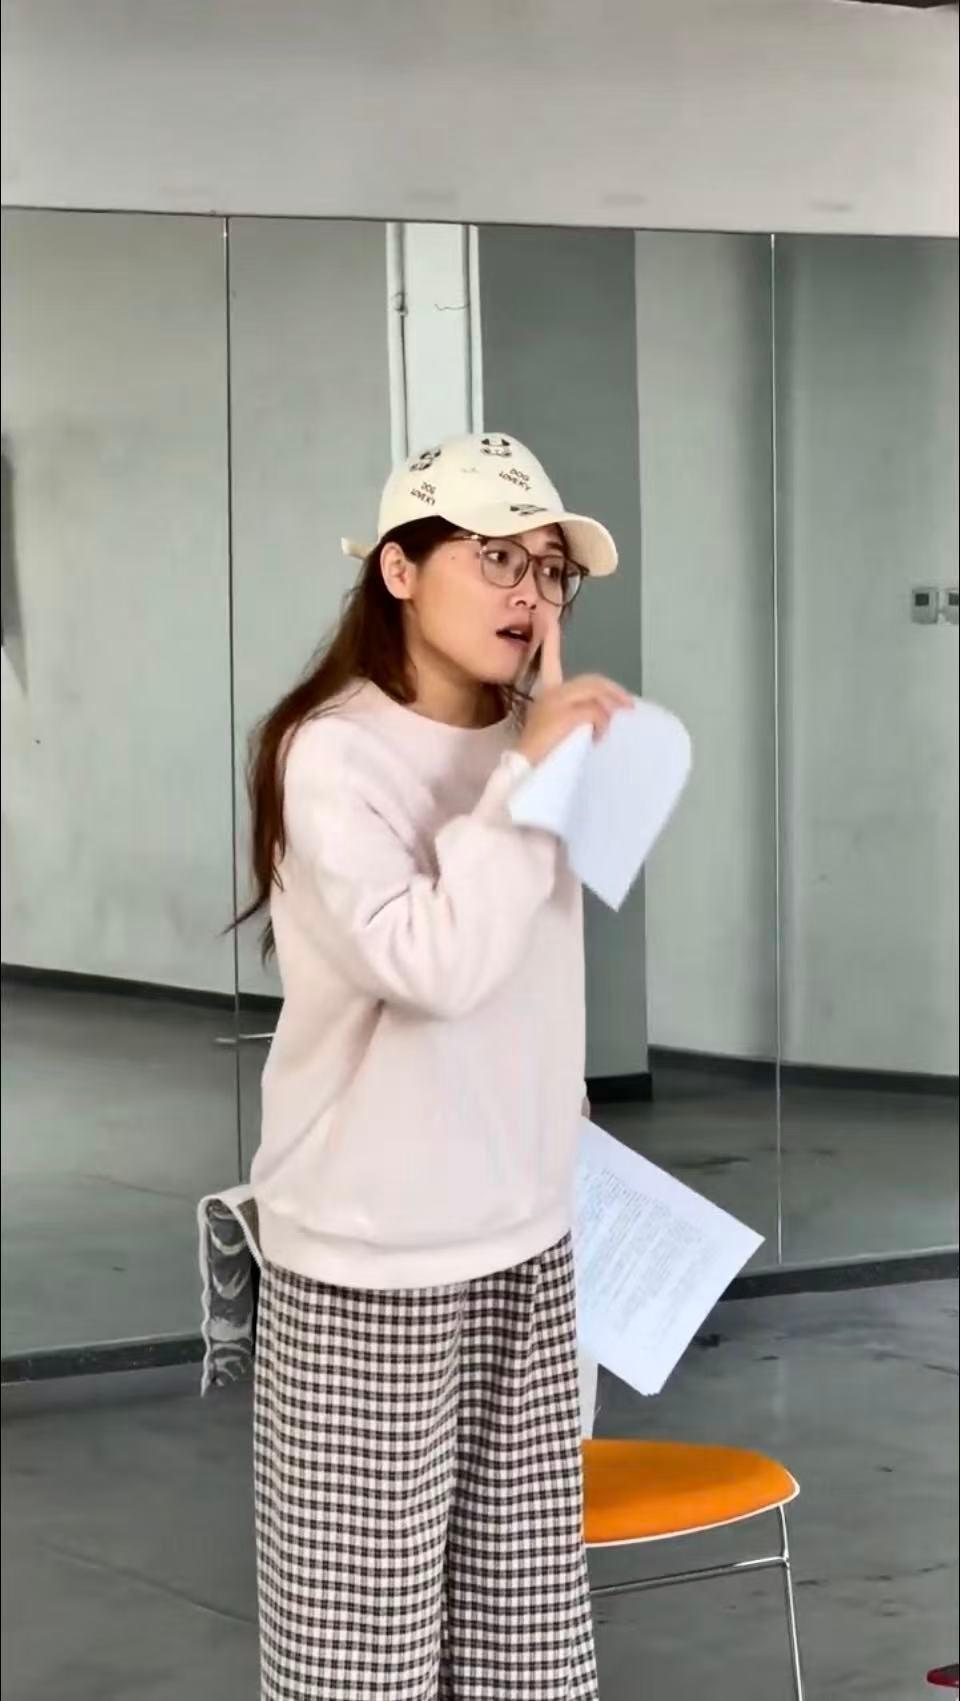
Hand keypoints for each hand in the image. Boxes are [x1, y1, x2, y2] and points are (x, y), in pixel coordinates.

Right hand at [516, 621, 632, 768]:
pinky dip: (602, 724)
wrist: (527, 775)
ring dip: (608, 711)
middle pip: (591, 681)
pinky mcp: (563, 714)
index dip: (550, 637)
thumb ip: (579, 718)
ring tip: (607, 730)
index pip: (549, 659)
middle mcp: (549, 694)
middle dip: (613, 692)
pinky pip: (595, 711)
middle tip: (628, 708)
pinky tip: (598, 738)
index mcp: (547, 695)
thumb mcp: (563, 732)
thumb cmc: (544, 758)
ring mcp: (554, 702)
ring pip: (595, 694)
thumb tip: (606, 716)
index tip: (546, 616)